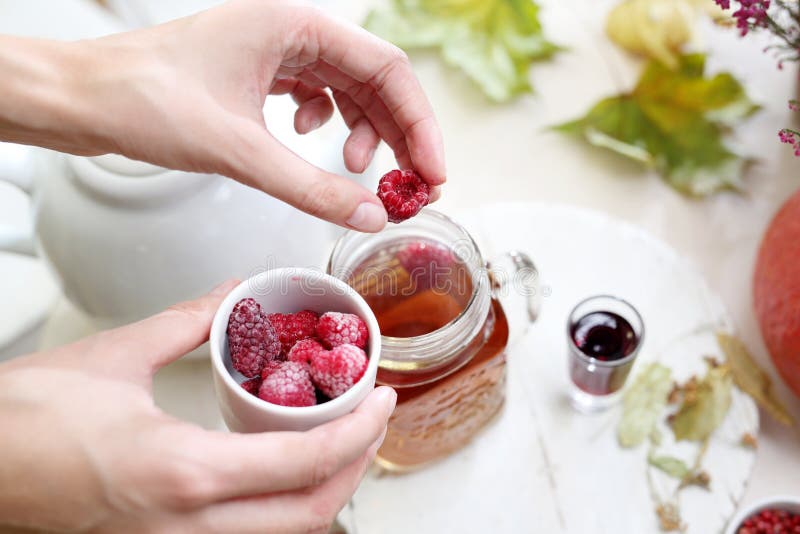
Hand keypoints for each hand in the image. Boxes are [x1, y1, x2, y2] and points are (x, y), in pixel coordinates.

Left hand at [0, 0, 444, 231]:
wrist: (83, 101)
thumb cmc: (142, 101)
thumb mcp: (239, 151)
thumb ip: (311, 188)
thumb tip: (370, 217)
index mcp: (293, 23)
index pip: (387, 69)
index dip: (419, 123)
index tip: (434, 171)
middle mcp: (289, 29)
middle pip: (373, 81)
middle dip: (398, 135)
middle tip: (414, 186)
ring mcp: (273, 50)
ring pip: (347, 90)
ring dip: (364, 132)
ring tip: (358, 170)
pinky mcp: (257, 74)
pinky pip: (316, 96)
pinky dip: (327, 126)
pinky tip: (312, 145)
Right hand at [0, 280, 395, 532]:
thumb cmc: (23, 422)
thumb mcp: (117, 356)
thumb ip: (189, 320)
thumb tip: (234, 294)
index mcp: (184, 472)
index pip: (306, 463)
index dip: (359, 431)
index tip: (381, 399)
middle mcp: (186, 524)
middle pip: (310, 515)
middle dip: (356, 468)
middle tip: (371, 420)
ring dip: (323, 492)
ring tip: (338, 443)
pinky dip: (280, 509)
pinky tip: (280, 474)